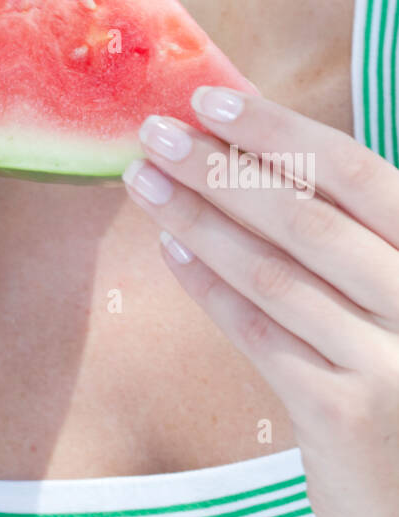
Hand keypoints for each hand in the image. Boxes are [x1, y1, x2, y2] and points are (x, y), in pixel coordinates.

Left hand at [121, 86, 398, 516]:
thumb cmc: (397, 360)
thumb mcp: (393, 281)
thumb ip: (346, 227)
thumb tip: (245, 144)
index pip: (354, 171)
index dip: (278, 132)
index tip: (208, 102)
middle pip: (305, 217)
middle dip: (217, 169)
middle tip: (153, 134)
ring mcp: (388, 361)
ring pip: (273, 272)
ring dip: (197, 219)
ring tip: (143, 182)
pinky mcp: (344, 414)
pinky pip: (259, 332)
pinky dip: (210, 287)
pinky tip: (171, 250)